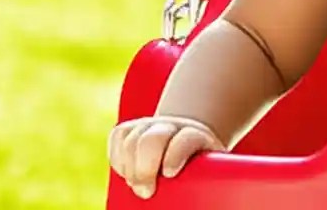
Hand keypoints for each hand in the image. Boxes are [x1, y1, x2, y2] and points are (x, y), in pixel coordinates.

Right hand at [108, 116, 224, 198]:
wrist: (187, 138)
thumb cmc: (199, 167)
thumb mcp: (209, 174)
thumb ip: (206, 184)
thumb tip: (200, 207)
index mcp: (197, 136)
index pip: (185, 139)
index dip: (175, 155)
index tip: (170, 175)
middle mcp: (173, 126)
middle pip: (153, 139)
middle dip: (145, 168)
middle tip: (147, 193)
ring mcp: (150, 124)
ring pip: (132, 140)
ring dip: (130, 167)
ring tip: (138, 186)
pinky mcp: (131, 128)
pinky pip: (118, 137)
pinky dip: (118, 159)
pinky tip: (127, 173)